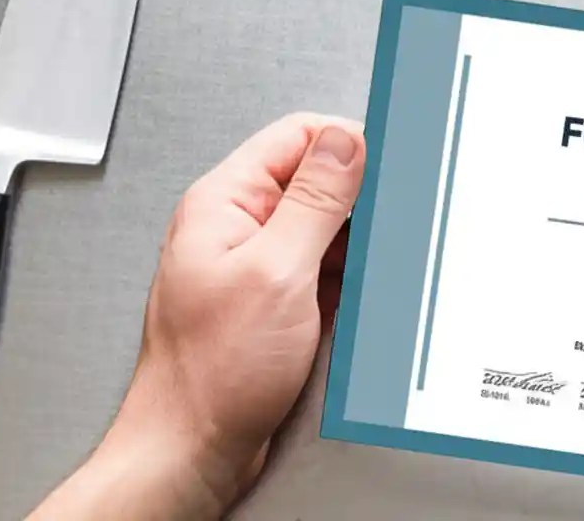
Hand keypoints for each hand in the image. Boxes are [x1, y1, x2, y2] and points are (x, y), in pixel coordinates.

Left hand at [29, 114, 365, 519]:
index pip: (296, 136)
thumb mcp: (277, 272)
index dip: (347, 141)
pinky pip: (323, 270)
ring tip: (373, 266)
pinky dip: (348, 278)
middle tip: (391, 220)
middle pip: (314, 181)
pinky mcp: (275, 300)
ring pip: (324, 228)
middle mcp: (238, 227)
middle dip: (358, 199)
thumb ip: (314, 201)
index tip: (390, 160)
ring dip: (355, 243)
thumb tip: (345, 141)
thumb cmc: (212, 373)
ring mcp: (257, 265)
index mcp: (225, 203)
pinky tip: (361, 294)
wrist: (192, 448)